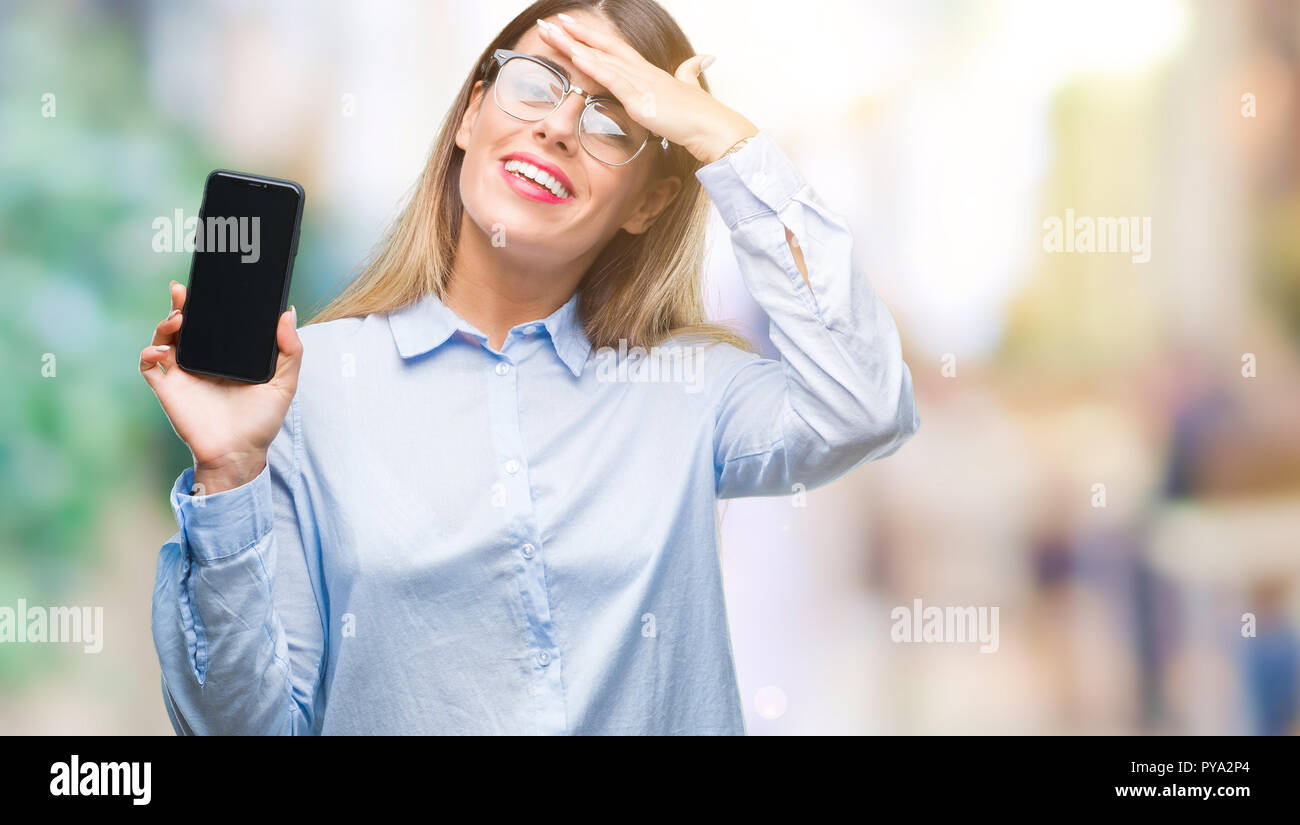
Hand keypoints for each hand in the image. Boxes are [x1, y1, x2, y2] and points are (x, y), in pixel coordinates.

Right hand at [139, 280, 303, 492]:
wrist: (239, 454)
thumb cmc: (261, 421)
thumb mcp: (284, 383)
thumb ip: (290, 350)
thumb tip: (288, 312)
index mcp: (226, 355)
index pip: (214, 321)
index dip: (207, 302)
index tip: (210, 283)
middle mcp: (202, 359)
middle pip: (185, 323)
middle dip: (181, 303)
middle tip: (183, 290)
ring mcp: (182, 373)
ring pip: (164, 337)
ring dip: (166, 323)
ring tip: (178, 319)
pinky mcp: (168, 388)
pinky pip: (148, 365)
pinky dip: (149, 352)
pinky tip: (162, 350)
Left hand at [537, 13, 758, 163]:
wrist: (713, 128)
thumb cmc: (702, 115)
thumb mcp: (692, 89)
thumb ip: (690, 73)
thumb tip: (701, 58)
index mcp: (649, 72)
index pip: (614, 49)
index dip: (593, 37)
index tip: (571, 27)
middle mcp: (642, 72)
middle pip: (602, 46)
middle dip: (574, 34)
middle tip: (548, 23)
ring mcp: (640, 83)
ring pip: (600, 58)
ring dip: (573, 45)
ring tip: (550, 32)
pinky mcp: (640, 99)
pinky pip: (611, 79)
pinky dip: (592, 66)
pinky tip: (576, 56)